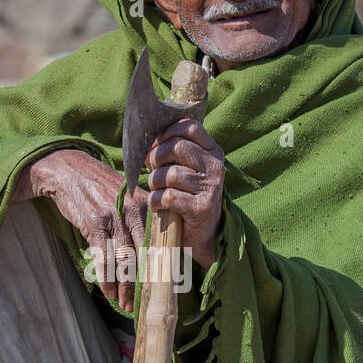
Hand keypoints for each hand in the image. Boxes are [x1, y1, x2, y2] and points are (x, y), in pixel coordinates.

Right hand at [14, 149, 148, 311]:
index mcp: (147, 207)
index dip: (162, 269)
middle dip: (145, 284)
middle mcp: (134, 211)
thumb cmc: (101, 189)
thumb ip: (142, 220)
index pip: (160, 243)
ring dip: (125, 287)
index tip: (163, 291)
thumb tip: (156, 253)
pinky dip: (106, 278)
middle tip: (144, 304)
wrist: (70, 170)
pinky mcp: (94, 223)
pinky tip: (107, 292)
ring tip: (125, 305)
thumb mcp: (127, 198)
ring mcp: (114, 217)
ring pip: (125, 260)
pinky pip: (103, 257)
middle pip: (145, 256)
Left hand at [146, 120, 224, 269]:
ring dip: (155, 184)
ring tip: (157, 192)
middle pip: (176, 147)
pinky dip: (156, 201)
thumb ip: (173, 152)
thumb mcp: (186, 169)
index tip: (155, 145)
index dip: (167, 132)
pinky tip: (158, 206)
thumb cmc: (188, 196)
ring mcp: (211, 188)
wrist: (204, 235)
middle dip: (156, 158)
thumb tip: (146, 141)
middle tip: (152, 171)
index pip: (190, 127)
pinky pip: (168, 196)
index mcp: (213, 152)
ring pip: (169, 174)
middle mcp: (216, 167)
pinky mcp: (202, 208)